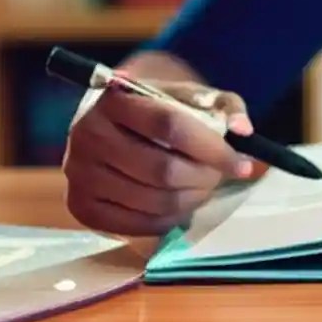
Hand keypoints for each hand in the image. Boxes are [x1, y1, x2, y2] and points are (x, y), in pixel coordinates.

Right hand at [63, 76, 262, 235]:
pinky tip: (179, 203)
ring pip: (153, 201)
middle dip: (204, 178)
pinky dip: (168, 220)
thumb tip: (242, 130)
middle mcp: (87, 134)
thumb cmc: (164, 108)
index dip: (212, 149)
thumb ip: (226, 107)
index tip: (243, 164)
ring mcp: (79, 173)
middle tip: (219, 177)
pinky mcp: (80, 205)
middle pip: (162, 170)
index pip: (170, 126)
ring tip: (202, 187)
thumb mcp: (195, 97)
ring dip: (191, 200)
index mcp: (115, 99)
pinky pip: (136, 225)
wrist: (119, 122)